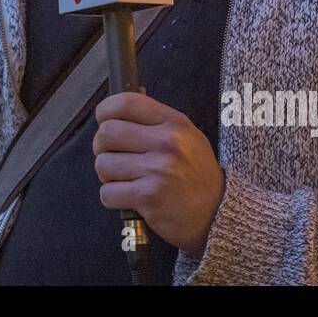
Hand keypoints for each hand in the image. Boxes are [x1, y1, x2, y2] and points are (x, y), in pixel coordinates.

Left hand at [93, 91, 225, 255]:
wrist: (216, 214)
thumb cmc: (196, 174)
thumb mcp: (186, 136)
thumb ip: (154, 121)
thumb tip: (116, 107)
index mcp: (174, 123)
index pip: (126, 102)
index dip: (105, 111)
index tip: (104, 120)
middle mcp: (166, 143)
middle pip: (107, 133)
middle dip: (101, 146)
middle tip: (112, 155)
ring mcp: (157, 170)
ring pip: (103, 164)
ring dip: (107, 175)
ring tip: (125, 179)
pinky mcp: (148, 197)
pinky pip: (108, 193)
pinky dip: (112, 197)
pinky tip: (129, 197)